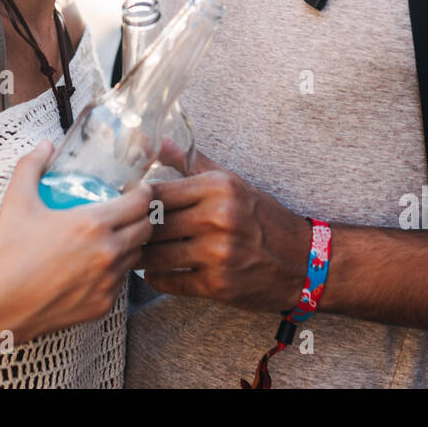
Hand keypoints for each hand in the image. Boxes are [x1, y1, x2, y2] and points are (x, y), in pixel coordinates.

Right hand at [0, 141, 154, 341]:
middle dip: (142, 217)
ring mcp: (108, 282)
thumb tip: (44, 146)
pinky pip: (120, 283)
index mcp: (94, 224)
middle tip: (129, 212)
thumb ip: (31, 166)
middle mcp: (108, 253)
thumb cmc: (8, 252)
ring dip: (131, 244)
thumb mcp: (17, 201)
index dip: (145, 193)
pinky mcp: (102, 305)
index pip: (140, 203)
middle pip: (146, 230)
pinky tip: (98, 266)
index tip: (139, 189)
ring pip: (136, 257)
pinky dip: (114, 272)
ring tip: (115, 237)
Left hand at [139, 140, 312, 311]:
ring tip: (136, 252)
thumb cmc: (262, 219)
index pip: (156, 192)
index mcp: (218, 187)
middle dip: (136, 230)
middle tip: (124, 232)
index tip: (127, 206)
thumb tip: (158, 141)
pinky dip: (157, 277)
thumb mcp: (231, 182)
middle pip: (152, 224)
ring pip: (155, 255)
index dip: (136, 201)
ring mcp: (217, 254)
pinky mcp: (217, 285)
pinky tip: (158, 271)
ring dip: (141, 256)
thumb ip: (190, 162)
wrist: (303, 261)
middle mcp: (217, 218)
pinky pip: (168, 281)